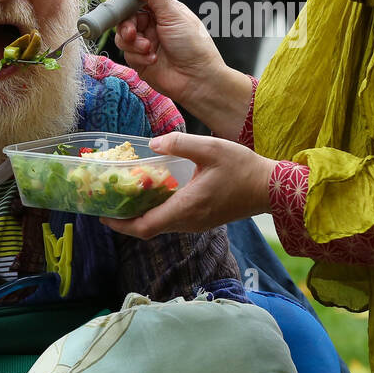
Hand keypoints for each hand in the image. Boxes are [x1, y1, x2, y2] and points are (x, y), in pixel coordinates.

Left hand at [103, 132, 274, 238]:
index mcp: (187, 207)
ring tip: (127, 196)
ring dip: (142, 215)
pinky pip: (173, 220)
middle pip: (149, 229)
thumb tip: (154, 144)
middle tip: (109, 202)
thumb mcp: (211, 147)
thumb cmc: (243, 168)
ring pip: (161, 225)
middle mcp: (189, 221)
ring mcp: (197, 223)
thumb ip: (180, 143)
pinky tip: (154, 192)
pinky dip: (157, 211)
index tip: (103, 216)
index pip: (146, 226)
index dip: (120, 224)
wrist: (270, 188)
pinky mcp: (203, 220)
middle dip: (126, 219)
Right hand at [114, 0, 225, 107]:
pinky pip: (127, 54)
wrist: (198, 79)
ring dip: (133, 43)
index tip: (118, 5)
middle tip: (132, 33)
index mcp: (161, 9)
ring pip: (122, 37)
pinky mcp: (139, 61)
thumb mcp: (174, 14)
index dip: (124, 1)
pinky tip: (154, 60)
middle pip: (124, 18)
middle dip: (126, 25)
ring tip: (148, 48)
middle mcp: (151, 24)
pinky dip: (139, 56)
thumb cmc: (194, 45)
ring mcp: (144, 42)